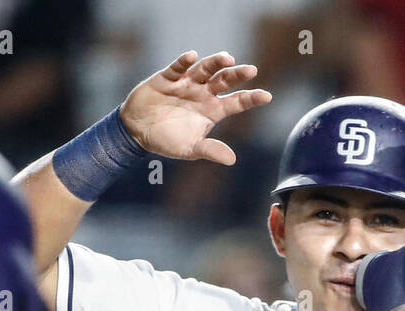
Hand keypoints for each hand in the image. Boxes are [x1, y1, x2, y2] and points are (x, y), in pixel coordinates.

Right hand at [121, 50, 271, 164]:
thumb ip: (209, 150)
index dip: (251, 98)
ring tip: (227, 58)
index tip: (267, 96)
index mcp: (212, 110)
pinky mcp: (168, 77)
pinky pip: (178, 67)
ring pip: (205, 69)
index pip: (236, 102)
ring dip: (215, 63)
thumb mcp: (189, 149)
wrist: (137, 131)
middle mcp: (203, 93)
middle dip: (237, 74)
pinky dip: (184, 62)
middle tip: (251, 70)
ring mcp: (187, 83)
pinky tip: (192, 56)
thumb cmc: (167, 140)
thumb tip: (232, 160)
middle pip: (225, 80)